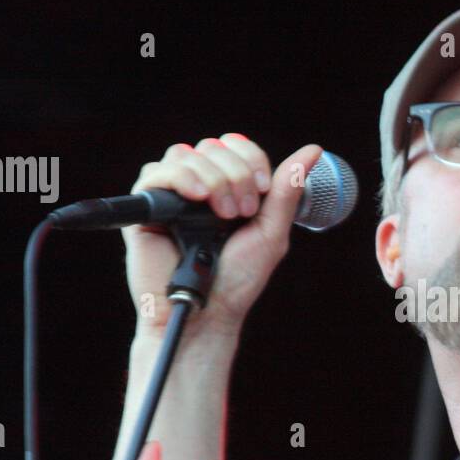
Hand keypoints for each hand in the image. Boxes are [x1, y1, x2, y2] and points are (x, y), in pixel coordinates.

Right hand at [124, 135, 323, 343]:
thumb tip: (313, 151)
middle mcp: (198, 188)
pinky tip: (197, 197)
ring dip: (212, 178)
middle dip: (235, 174)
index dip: (250, 158)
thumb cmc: (238, 280)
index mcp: (227, 189)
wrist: (208, 312)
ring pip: (184, 154)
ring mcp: (171, 197)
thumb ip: (287, 190)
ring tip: (220, 215)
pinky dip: (180, 177)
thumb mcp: (270, 231)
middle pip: (212, 146)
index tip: (263, 188)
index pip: (235, 146)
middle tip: (241, 212)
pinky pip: (155, 171)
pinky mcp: (145, 210)